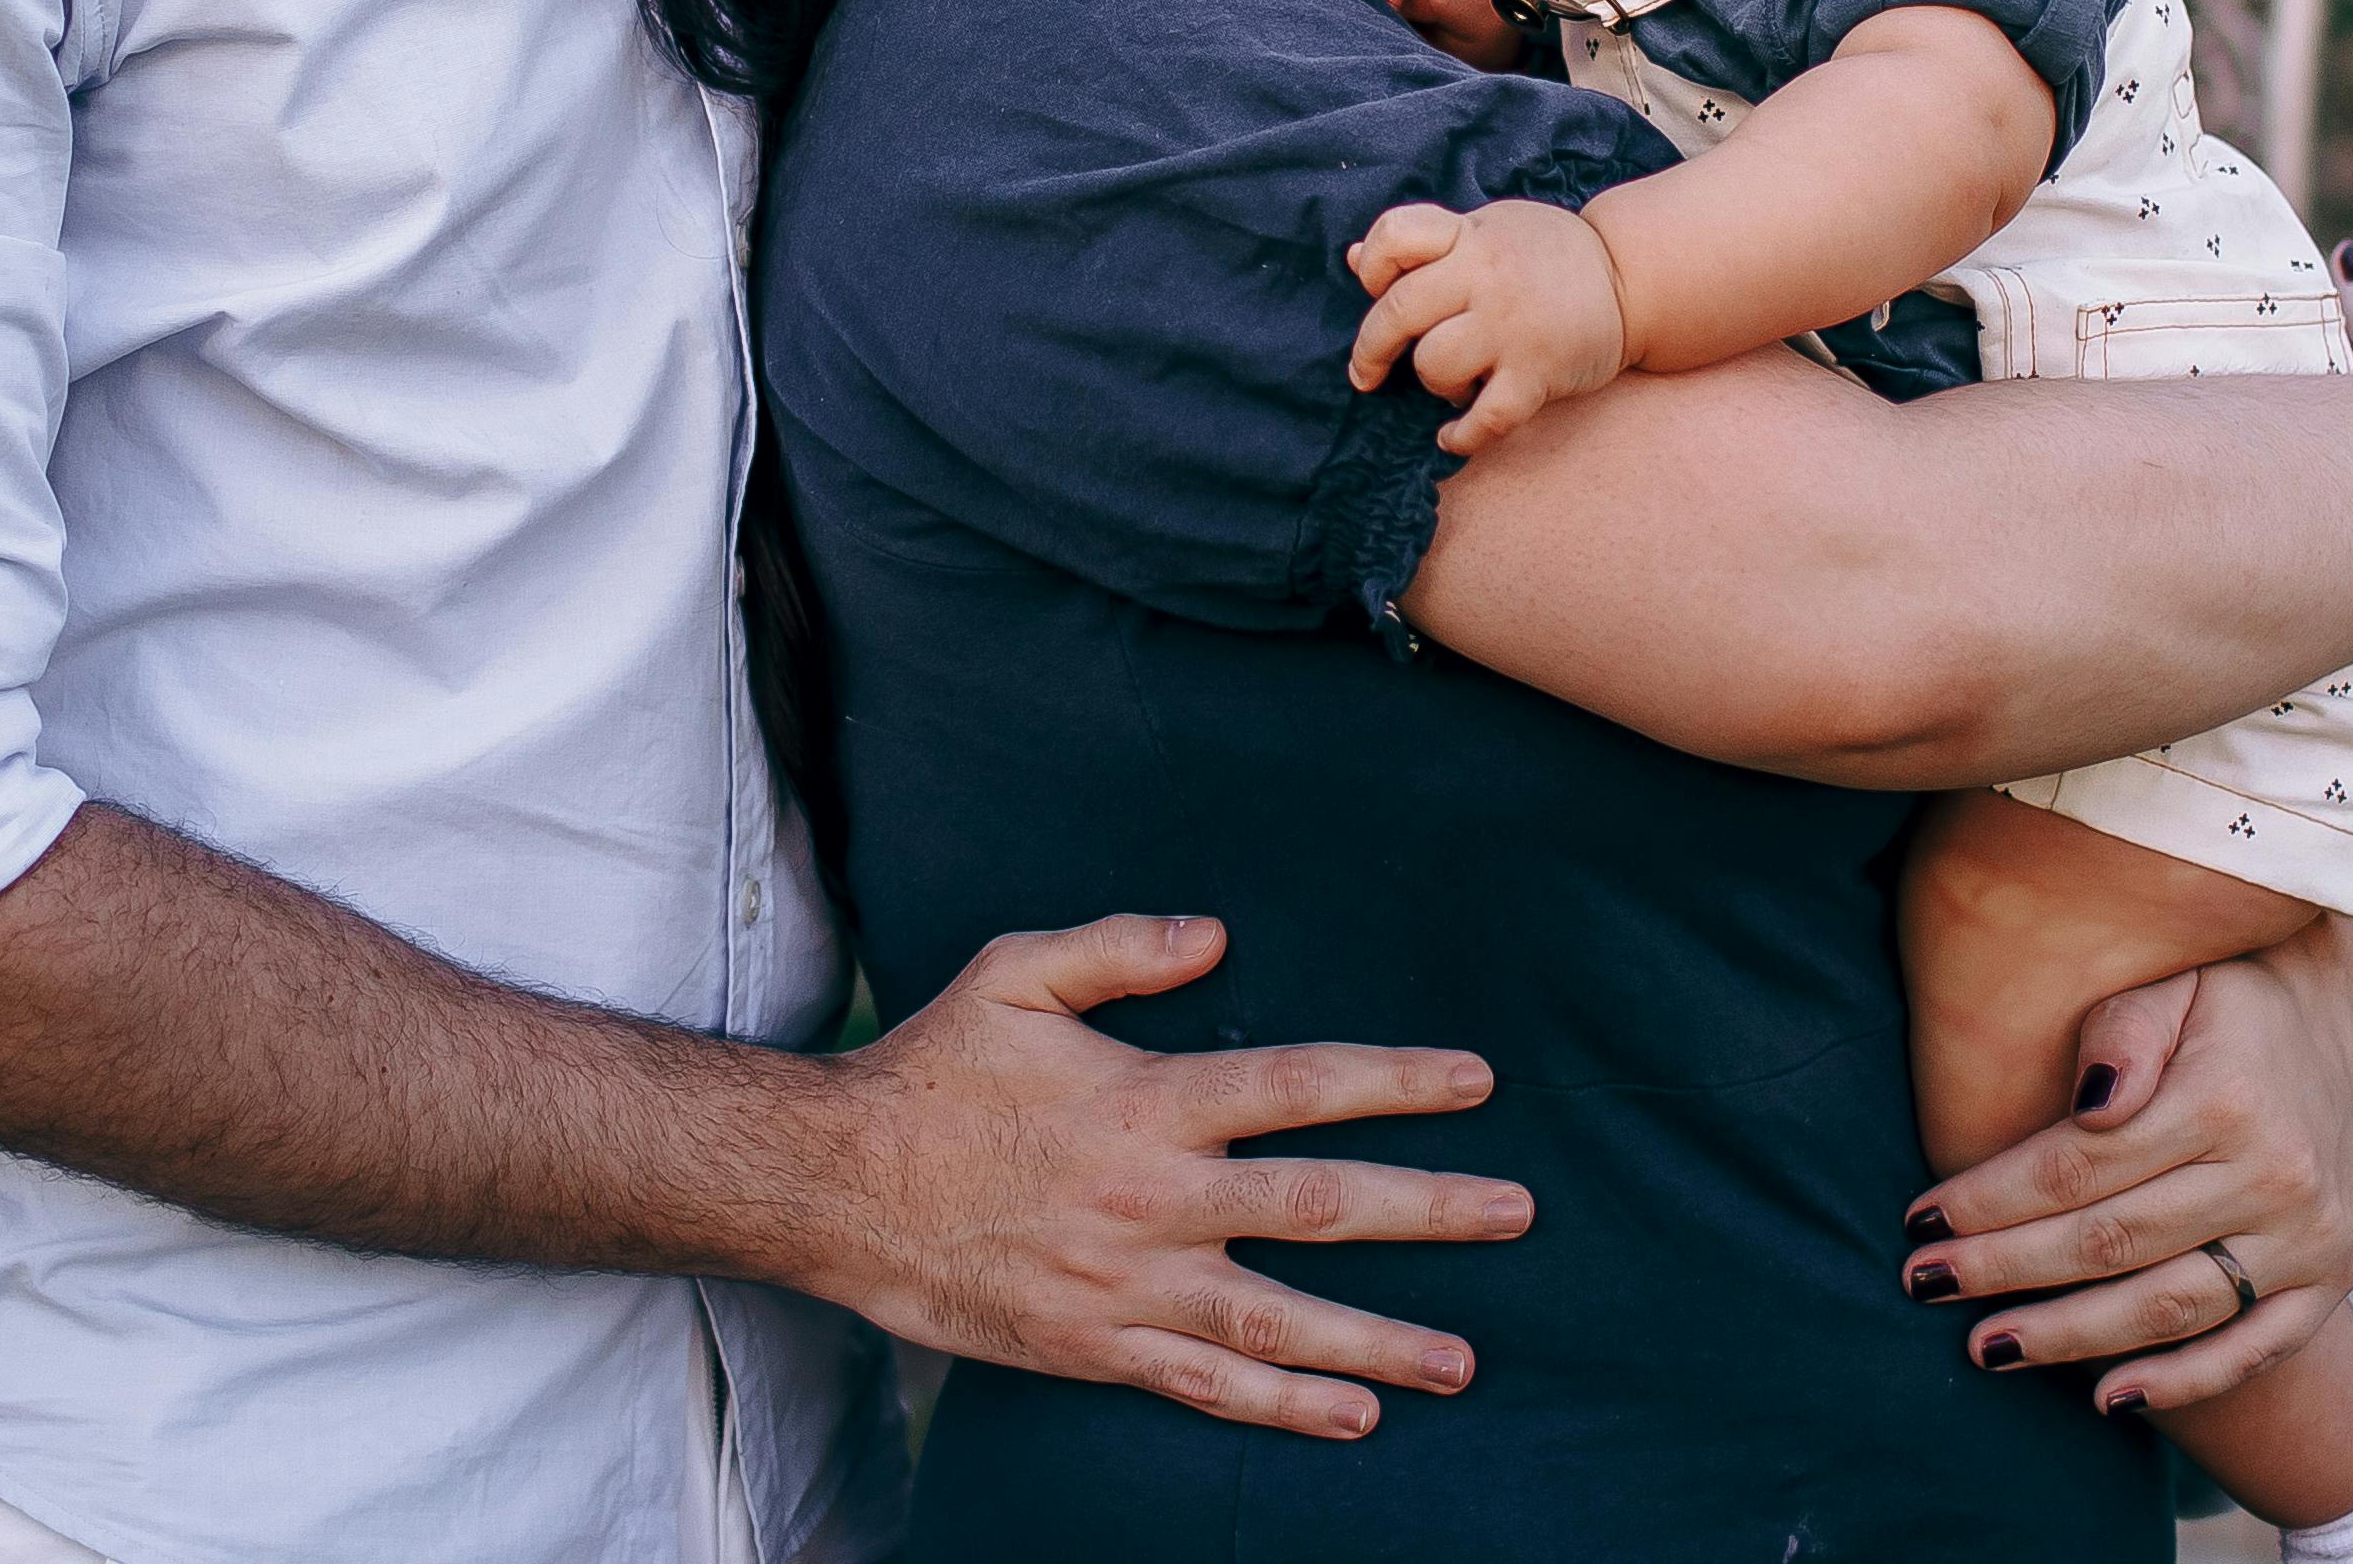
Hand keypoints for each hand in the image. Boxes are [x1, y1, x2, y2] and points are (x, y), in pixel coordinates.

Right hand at [801, 913, 1527, 1438]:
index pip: (1298, 1087)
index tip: (1475, 1084)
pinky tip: (1356, 1417)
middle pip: (1319, 1208)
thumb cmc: (934, 1074)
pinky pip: (1207, 1388)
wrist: (836, 1189)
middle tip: (1516, 1214)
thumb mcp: (1013, 974)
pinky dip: (1287, 1409)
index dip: (1394, 1083)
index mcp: (1145, 1102)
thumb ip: (1118, 948)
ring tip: (1464, 1360)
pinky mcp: (1096, 1348)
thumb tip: (1217, 936)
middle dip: (1429, 1212)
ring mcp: (1128, 1286)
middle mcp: (1153, 1199)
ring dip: (1381, 1341)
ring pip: (1279, 1321)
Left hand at [1347, 198, 1635, 452]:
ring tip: (1454, 380)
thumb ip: (1426, 245)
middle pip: (1399, 310)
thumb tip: (1353, 260)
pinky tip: (1453, 435)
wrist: (1631, 278)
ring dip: (1432, 381)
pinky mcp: (1539, 373)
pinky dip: (1462, 435)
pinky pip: (1485, 418)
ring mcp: (1513, 326)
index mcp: (1473, 235)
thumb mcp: (1488, 230)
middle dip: (1371, 348)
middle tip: (1367, 372)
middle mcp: (1489, 275)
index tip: (1373, 292)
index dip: (1374, 266)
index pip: (1397, 235)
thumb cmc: (1546, 255)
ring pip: (1434, 365)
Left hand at [1900, 917, 2352, 1416]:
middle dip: (2006, 1270)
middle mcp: (2277, 1175)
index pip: (2081, 1166)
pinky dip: (2181, 1384)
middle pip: (2113, 1242)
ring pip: (2171, 1307)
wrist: (2324, 1025)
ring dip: (2071, 1337)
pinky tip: (2106, 1398)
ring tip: (1986, 1346)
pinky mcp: (2332, 1282)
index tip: (1921, 1219)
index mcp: (2226, 1097)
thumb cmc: (2216, 1002)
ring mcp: (2310, 1238)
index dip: (1993, 1199)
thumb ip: (2123, 1031)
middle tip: (1924, 1284)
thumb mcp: (2170, 985)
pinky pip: (2252, 1351)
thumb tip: (2091, 1101)